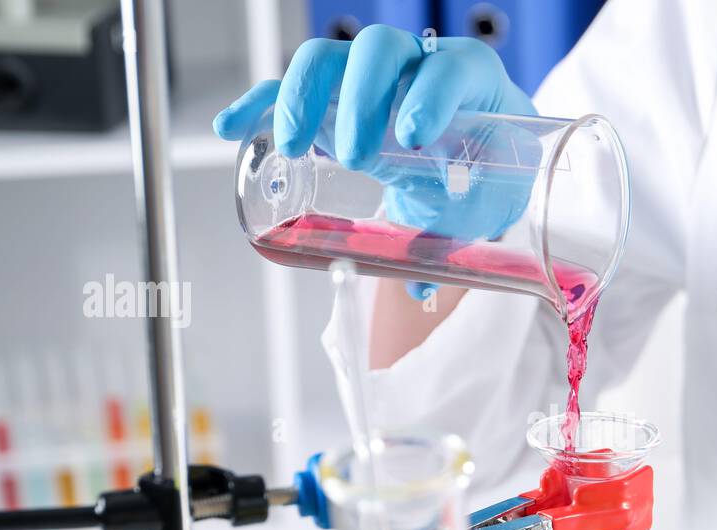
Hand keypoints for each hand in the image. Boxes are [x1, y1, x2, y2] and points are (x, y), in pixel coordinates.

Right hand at [214, 26, 537, 295]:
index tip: (416, 136)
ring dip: (303, 97)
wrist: (483, 163)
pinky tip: (232, 126)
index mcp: (470, 83)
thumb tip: (418, 289)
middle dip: (361, 99)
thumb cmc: (484, 176)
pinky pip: (290, 86)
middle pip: (379, 52)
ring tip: (292, 147)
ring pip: (328, 59)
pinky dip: (260, 103)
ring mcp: (370, 77)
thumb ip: (452, 243)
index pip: (448, 69)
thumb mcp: (478, 207)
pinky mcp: (334, 96)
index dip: (432, 95)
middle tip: (357, 157)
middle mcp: (416, 66)